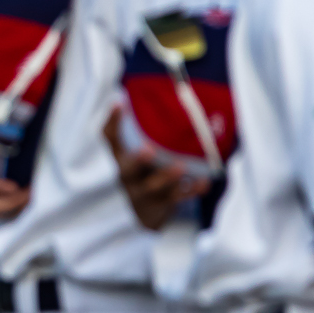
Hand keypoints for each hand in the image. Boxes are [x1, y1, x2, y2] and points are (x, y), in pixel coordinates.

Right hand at [102, 106, 201, 230]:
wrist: (143, 213)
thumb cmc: (141, 173)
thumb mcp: (131, 154)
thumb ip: (134, 131)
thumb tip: (134, 99)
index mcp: (120, 158)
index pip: (111, 138)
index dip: (114, 122)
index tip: (120, 102)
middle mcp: (128, 176)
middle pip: (129, 169)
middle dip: (138, 161)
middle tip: (148, 150)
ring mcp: (143, 192)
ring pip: (153, 187)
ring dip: (167, 177)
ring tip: (180, 166)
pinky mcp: (161, 204)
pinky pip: (176, 199)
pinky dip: (190, 191)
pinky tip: (203, 183)